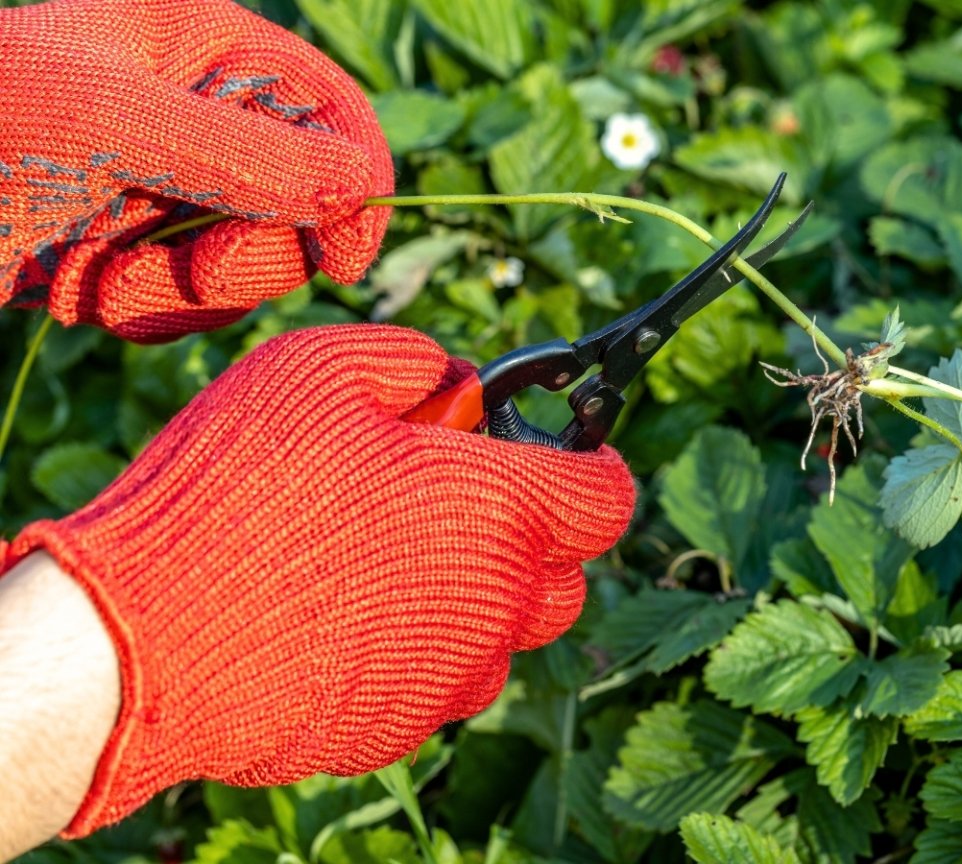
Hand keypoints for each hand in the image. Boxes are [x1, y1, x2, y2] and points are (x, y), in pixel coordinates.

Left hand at [0, 0, 392, 341]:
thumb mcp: (108, 127)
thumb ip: (247, 154)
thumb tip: (361, 187)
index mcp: (204, 47)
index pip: (334, 113)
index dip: (354, 186)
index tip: (338, 259)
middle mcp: (200, 116)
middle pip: (307, 206)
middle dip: (246, 254)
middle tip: (189, 269)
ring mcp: (168, 189)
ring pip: (250, 268)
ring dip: (177, 293)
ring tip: (96, 274)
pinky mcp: (135, 253)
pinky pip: (190, 308)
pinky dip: (140, 315)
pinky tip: (74, 289)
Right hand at [2, 325, 635, 835]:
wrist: (139, 644)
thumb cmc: (232, 495)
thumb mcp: (319, 372)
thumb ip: (415, 364)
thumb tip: (459, 380)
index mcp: (499, 512)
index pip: (606, 497)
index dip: (588, 468)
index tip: (559, 456)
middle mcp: (495, 605)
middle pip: (565, 577)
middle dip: (532, 538)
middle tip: (450, 501)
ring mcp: (448, 678)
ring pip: (502, 638)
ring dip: (471, 599)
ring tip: (381, 561)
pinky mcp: (395, 730)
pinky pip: (434, 684)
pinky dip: (411, 650)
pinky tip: (335, 619)